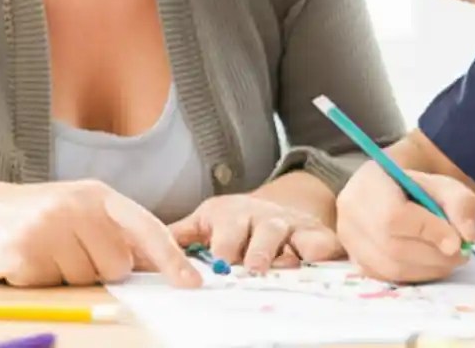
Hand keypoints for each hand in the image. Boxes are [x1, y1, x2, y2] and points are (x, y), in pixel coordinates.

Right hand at [0, 178, 201, 287]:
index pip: (146, 228)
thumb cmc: (35, 217)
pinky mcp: (24, 251)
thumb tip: (161, 264)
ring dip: (66, 275)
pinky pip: (52, 285)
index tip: (192, 282)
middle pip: (116, 264)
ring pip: (85, 279)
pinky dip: (40, 280)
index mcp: (98, 195)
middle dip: (97, 268)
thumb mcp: (79, 212)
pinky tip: (25, 259)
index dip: (171, 258)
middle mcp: (77, 206)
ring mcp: (49, 227)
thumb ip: (116, 232)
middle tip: (67, 250)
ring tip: (43, 251)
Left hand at [169, 194, 342, 272]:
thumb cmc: (233, 223)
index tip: (221, 263)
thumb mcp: (204, 223)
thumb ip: (181, 237)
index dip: (225, 246)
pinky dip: (328, 251)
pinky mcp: (318, 236)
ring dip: (293, 250)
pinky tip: (326, 261)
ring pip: (296, 234)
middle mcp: (264, 216)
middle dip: (259, 248)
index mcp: (232, 213)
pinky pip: (326, 243)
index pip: (227, 228)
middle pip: (263, 230)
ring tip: (290, 265)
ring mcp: (293, 225)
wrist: (275, 207)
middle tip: (254, 267)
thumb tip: (146, 252)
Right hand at [336, 160, 474, 282]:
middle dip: (432, 255)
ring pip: (389, 266)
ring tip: (448, 259)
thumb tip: (468, 237)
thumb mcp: (446, 185)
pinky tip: (430, 264)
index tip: (457, 241)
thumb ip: (461, 204)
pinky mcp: (355, 260)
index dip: (427, 232)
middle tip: (460, 254)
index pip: (393, 215)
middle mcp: (349, 210)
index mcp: (368, 180)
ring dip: (427, 269)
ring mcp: (348, 238)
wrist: (397, 194)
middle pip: (390, 245)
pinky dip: (415, 275)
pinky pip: (387, 277)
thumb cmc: (420, 188)